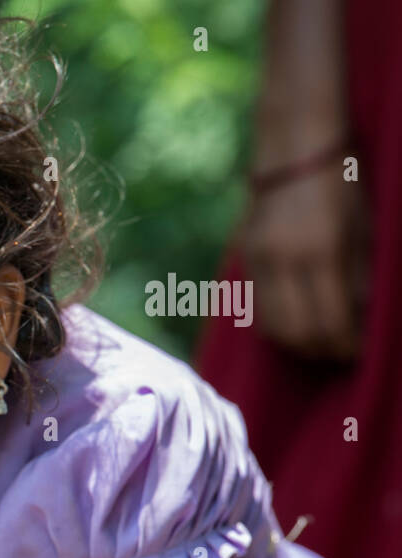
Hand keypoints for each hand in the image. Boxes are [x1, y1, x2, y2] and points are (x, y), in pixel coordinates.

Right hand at [242, 161, 370, 361]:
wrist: (294, 150)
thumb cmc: (343, 183)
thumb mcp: (364, 229)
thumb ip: (360, 278)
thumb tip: (361, 322)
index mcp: (319, 251)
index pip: (330, 320)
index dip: (346, 344)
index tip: (359, 352)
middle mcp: (282, 261)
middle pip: (297, 331)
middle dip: (321, 349)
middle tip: (340, 353)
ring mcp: (258, 261)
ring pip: (271, 326)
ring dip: (296, 343)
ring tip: (318, 343)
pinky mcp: (245, 260)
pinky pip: (257, 309)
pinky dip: (277, 326)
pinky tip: (295, 323)